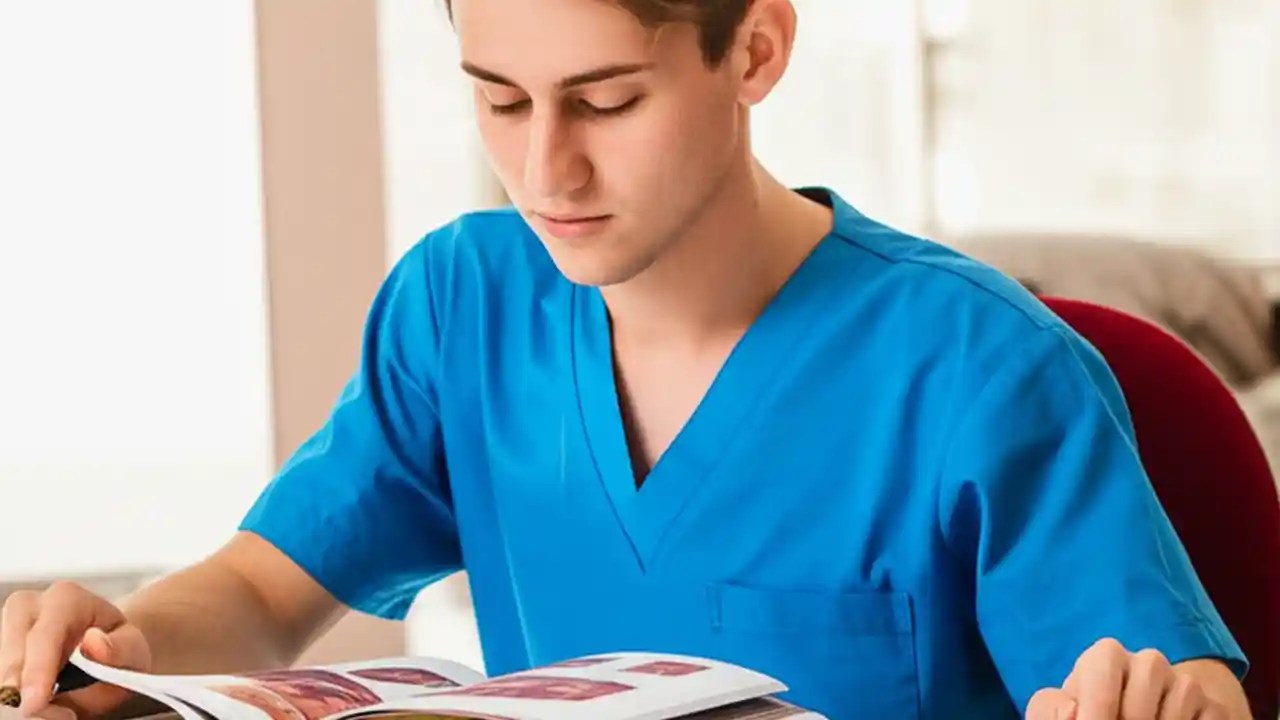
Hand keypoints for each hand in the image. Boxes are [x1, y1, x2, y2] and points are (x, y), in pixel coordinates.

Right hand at [0, 581, 151, 718]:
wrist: (106, 649)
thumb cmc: (118, 647)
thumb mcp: (133, 648)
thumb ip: (118, 649)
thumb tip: (93, 642)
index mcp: (65, 599)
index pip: (44, 636)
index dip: (38, 672)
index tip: (36, 703)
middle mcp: (28, 606)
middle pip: (11, 655)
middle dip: (25, 690)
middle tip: (53, 713)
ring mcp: (7, 626)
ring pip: (0, 670)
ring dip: (19, 696)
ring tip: (56, 707)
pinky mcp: (0, 647)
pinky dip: (13, 697)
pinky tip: (38, 701)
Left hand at [1027, 639, 1231, 719]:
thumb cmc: (1088, 717)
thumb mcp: (1059, 716)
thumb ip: (1051, 711)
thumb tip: (1071, 712)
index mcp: (1105, 657)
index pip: (1105, 660)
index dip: (1099, 703)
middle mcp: (1148, 662)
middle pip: (1151, 671)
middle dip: (1133, 714)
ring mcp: (1184, 684)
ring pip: (1183, 693)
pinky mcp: (1213, 708)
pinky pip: (1209, 714)